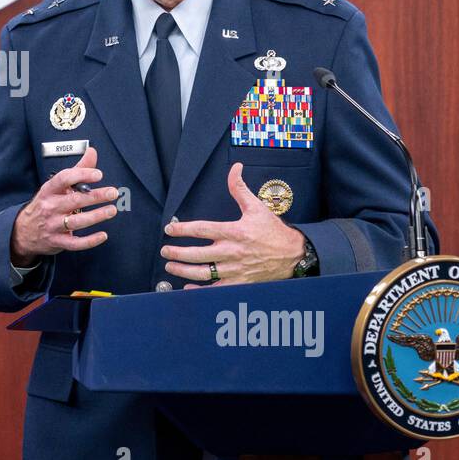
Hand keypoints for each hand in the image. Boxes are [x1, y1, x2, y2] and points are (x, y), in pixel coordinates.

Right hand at [10, 147, 118, 265]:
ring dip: (96, 216)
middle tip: (112, 193)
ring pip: (77, 221)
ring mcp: (53, 225)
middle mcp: (50, 207)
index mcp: (49, 190)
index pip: (64, 178)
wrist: (23, 232)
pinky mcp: (58, 241)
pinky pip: (75, 243)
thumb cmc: (45, 205)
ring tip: (111, 210)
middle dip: (95, 196)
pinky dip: (90, 241)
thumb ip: (77, 169)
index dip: (82, 175)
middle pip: (74, 200)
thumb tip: (92, 152)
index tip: (98, 174)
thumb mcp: (56, 186)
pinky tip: (103, 235)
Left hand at [160, 162, 304, 285]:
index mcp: (234, 232)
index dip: (182, 229)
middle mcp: (232, 252)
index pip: (202, 229)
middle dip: (177, 253)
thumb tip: (235, 168)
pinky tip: (186, 287)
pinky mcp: (239, 283)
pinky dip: (199, 290)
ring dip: (183, 271)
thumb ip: (239, 189)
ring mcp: (235, 269)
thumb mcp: (256, 207)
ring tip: (170, 267)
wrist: (293, 254)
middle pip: (197, 254)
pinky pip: (215, 290)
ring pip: (203, 273)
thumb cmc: (273, 231)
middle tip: (165, 251)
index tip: (169, 230)